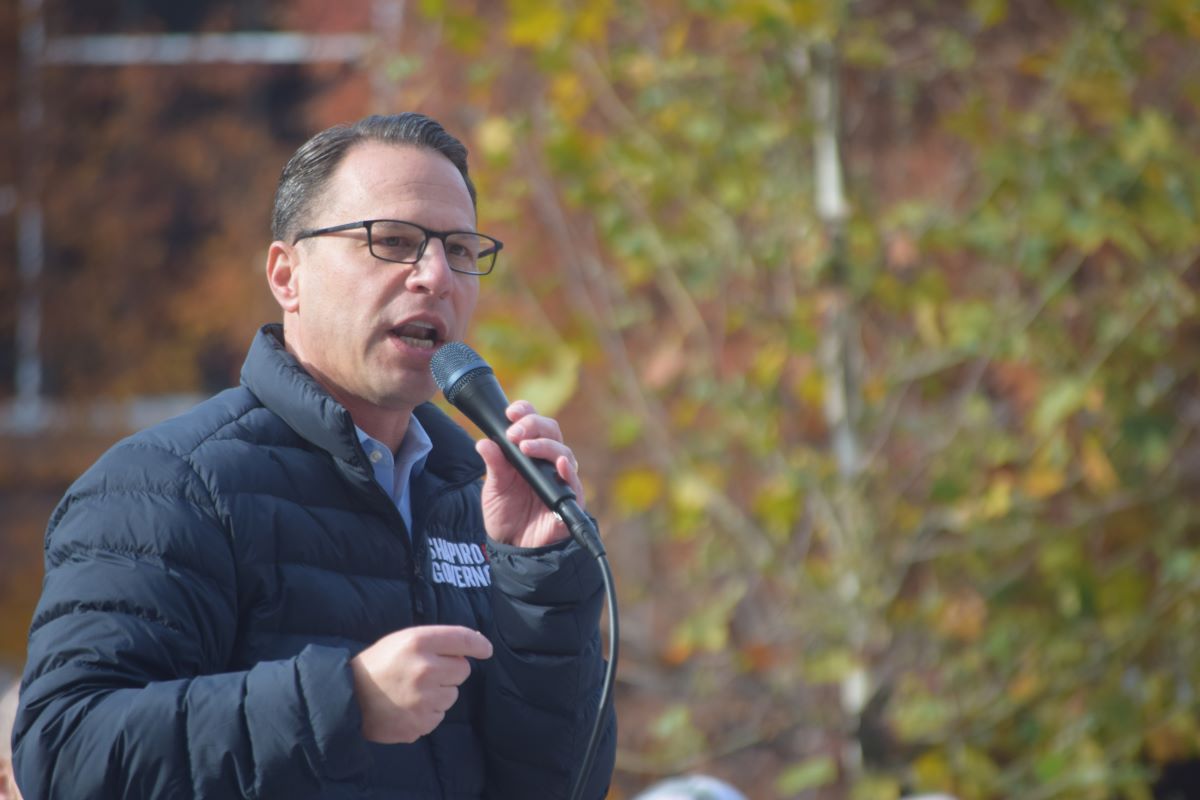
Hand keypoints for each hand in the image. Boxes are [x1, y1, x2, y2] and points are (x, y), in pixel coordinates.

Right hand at [350, 625, 492, 743]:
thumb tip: (477, 646)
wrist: (347, 698)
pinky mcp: (420, 723)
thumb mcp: (403, 640)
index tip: (485, 650)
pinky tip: (408, 706)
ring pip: (453, 695)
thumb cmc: (379, 664)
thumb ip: (437, 641)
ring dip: (440, 693)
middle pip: (462, 670)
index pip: (462, 639)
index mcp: (418, 642)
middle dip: (450, 670)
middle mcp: (425, 669)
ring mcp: (423, 699)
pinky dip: (429, 712)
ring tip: (413, 691)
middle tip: (426, 672)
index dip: (478, 644)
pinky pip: (439, 715)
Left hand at [475, 400, 584, 548]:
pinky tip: (559, 464)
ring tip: (525, 448)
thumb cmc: (505, 514)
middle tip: (514, 433)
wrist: (512, 547)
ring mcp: (560, 478)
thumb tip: (483, 443)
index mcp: (529, 452)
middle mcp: (547, 461)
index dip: (525, 412)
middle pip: (551, 431)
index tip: (510, 412)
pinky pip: (574, 481)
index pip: (533, 423)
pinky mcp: (570, 499)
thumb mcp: (493, 488)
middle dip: (533, 425)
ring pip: (562, 451)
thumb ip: (493, 465)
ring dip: (545, 445)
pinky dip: (567, 470)